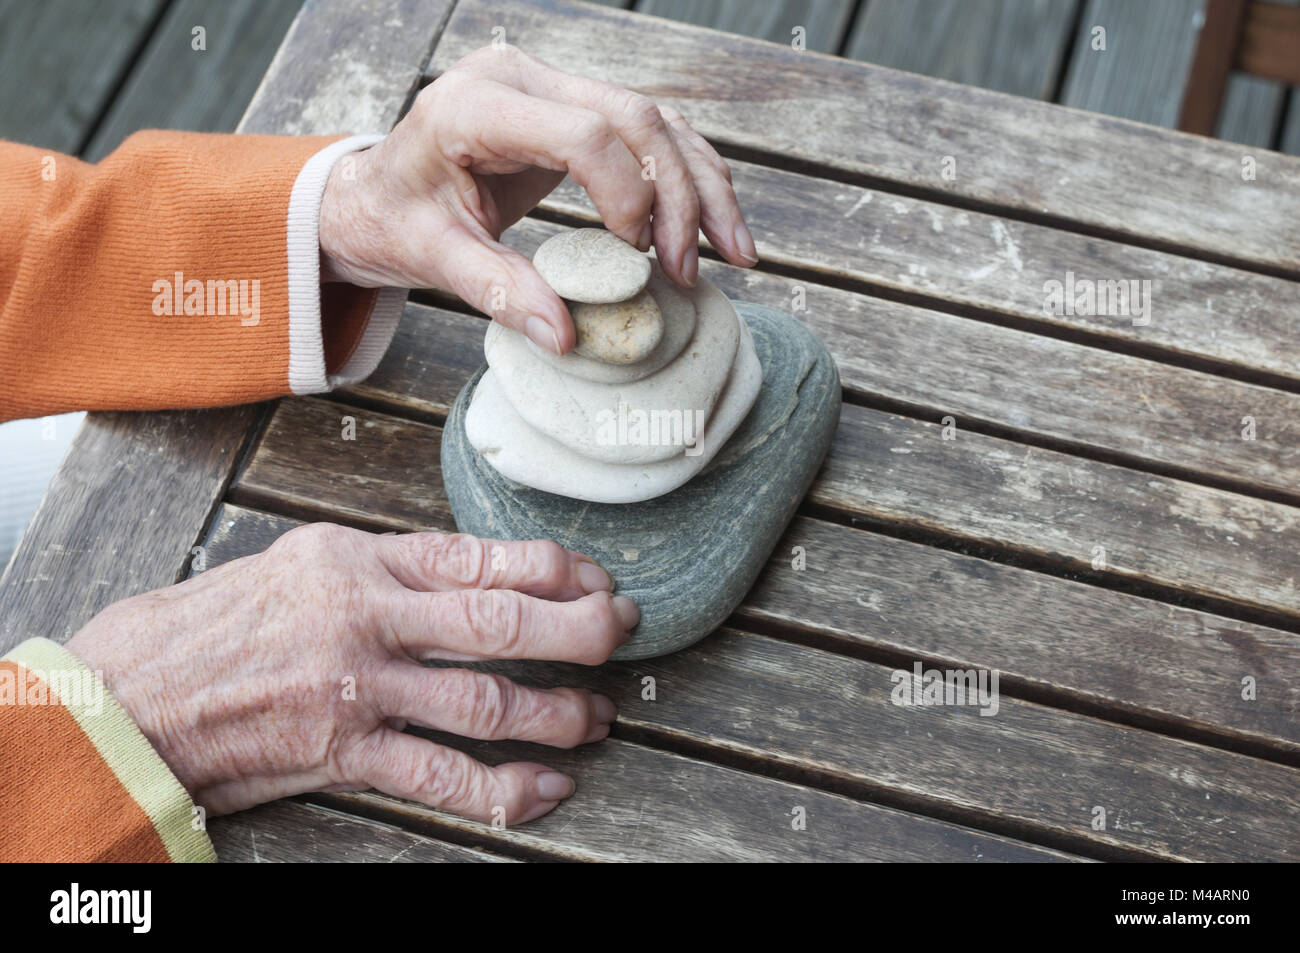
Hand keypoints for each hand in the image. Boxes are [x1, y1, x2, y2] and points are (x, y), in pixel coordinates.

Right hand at [66, 524, 638, 823]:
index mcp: (359, 559)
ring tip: (593, 718)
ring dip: (556, 711)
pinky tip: (547, 788)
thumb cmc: (211, 623)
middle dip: (578, 627)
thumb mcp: (299, 563)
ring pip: (486, 700)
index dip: (552, 566)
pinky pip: (442, 775)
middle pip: (501, 620)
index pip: (480, 555)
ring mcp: (359, 688)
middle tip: (622, 633)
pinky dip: (503, 789)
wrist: (128, 692)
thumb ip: (383, 568)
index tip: (593, 575)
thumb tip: (464, 574)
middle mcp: (368, 617)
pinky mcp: (344, 753)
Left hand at [318, 44, 757, 354]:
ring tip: (737, 252)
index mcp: (476, 104)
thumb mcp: (431, 258)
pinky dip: (687, 177)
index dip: (627, 195)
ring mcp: (551, 86)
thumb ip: (496, 290)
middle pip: (634, 120)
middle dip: (678, 198)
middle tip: (688, 271)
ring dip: (702, 187)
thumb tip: (565, 337)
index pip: (583, 133)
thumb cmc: (395, 221)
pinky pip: (647, 133)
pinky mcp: (572, 107)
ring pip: (655, 121)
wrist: (376, 194)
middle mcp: (521, 78)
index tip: (637, 260)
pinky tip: (716, 224)